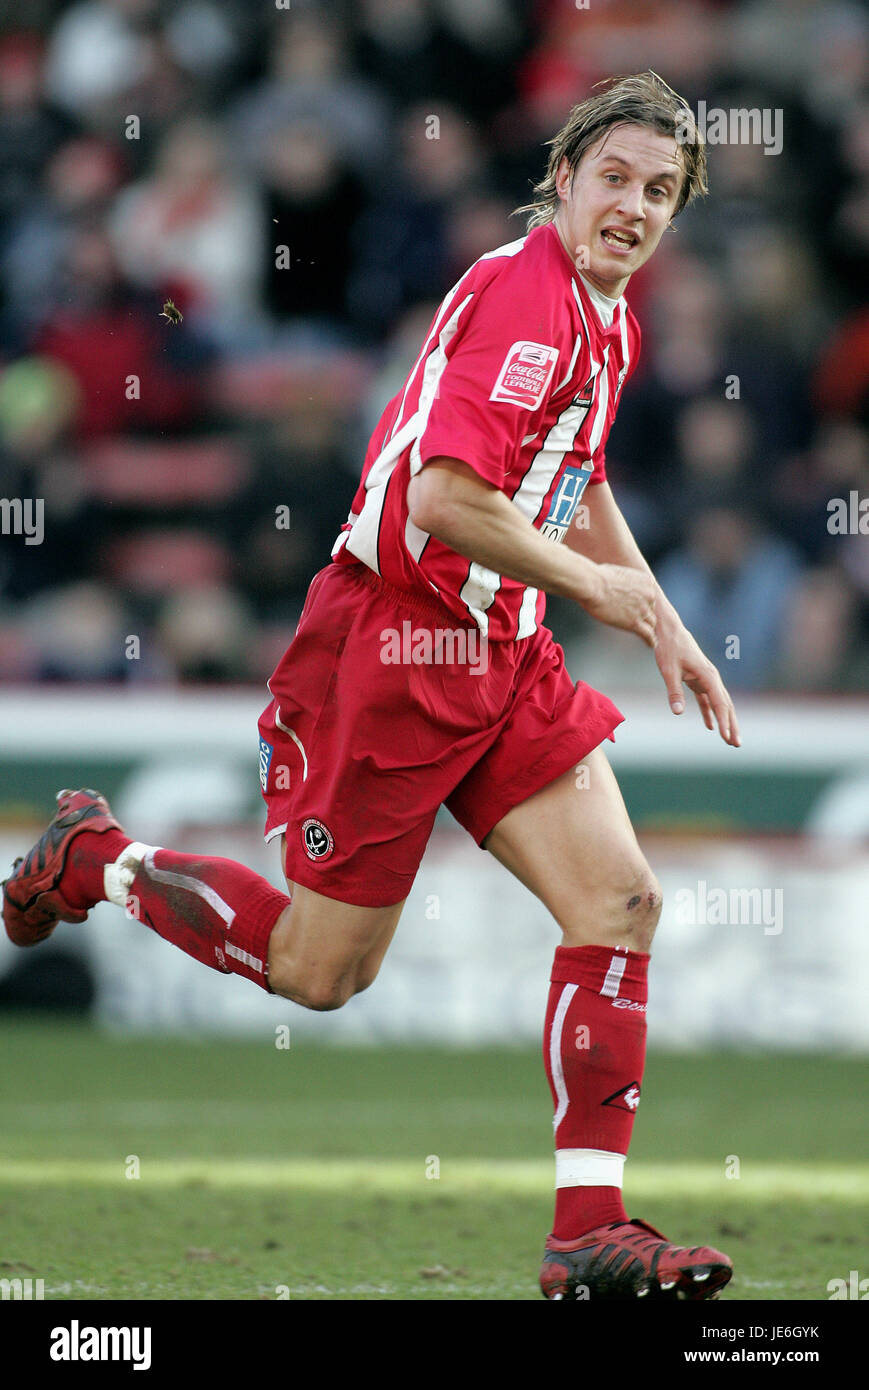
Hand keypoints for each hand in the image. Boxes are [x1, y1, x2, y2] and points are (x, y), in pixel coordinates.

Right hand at [579, 563, 657, 646]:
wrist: (593, 585)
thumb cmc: (597, 576)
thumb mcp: (617, 572)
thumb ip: (624, 580)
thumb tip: (616, 585)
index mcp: (646, 581)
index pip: (649, 595)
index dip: (644, 602)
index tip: (640, 607)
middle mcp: (649, 595)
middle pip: (651, 610)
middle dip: (645, 615)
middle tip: (641, 621)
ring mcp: (643, 610)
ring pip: (651, 623)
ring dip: (648, 629)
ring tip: (648, 636)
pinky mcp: (635, 623)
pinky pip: (648, 634)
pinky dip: (650, 641)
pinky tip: (651, 644)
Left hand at [654, 605, 740, 746]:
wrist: (669, 631)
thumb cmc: (669, 648)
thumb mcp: (668, 670)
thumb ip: (674, 691)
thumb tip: (677, 712)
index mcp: (708, 675)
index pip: (719, 703)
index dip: (723, 721)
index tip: (725, 737)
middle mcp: (712, 677)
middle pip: (725, 705)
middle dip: (731, 725)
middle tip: (736, 744)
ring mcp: (706, 679)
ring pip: (719, 703)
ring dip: (724, 721)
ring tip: (729, 740)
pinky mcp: (698, 679)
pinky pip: (707, 699)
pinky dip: (709, 712)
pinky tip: (710, 726)